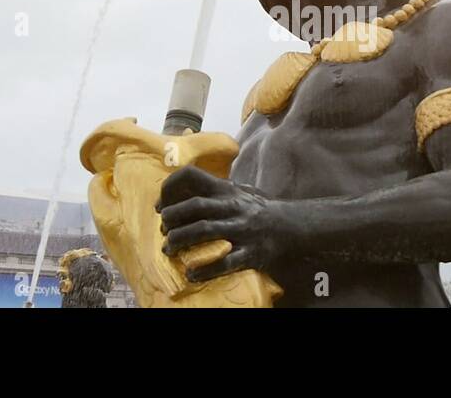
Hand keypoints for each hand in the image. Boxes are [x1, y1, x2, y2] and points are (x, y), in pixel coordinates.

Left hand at [156, 165, 288, 282]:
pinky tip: (191, 274)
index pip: (193, 176)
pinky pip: (224, 262)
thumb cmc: (256, 209)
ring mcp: (241, 229)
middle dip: (172, 219)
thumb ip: (211, 190)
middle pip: (195, 207)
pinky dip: (204, 270)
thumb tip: (178, 191)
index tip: (161, 206)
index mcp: (226, 189)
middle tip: (163, 231)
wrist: (289, 226)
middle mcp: (232, 206)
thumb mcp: (236, 192)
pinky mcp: (250, 252)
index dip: (171, 188)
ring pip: (204, 231)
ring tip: (169, 250)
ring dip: (181, 241)